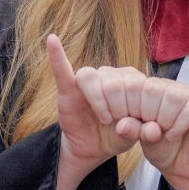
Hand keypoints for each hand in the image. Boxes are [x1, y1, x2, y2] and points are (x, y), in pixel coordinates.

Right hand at [46, 35, 140, 174]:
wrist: (93, 149)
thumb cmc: (118, 137)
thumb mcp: (133, 136)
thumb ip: (137, 130)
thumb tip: (126, 125)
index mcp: (130, 80)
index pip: (134, 82)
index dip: (134, 105)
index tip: (134, 123)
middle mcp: (110, 75)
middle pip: (113, 81)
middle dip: (117, 107)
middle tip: (116, 123)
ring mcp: (89, 81)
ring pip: (91, 77)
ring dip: (98, 99)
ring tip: (105, 118)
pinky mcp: (68, 89)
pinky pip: (62, 69)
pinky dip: (57, 55)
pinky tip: (52, 40)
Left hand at [127, 68, 188, 189]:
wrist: (180, 168)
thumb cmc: (159, 147)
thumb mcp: (141, 140)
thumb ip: (132, 130)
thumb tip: (122, 126)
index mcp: (158, 90)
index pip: (148, 89)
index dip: (143, 112)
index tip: (142, 128)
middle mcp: (178, 90)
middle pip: (170, 94)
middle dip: (162, 119)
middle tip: (160, 134)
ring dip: (180, 121)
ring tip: (173, 135)